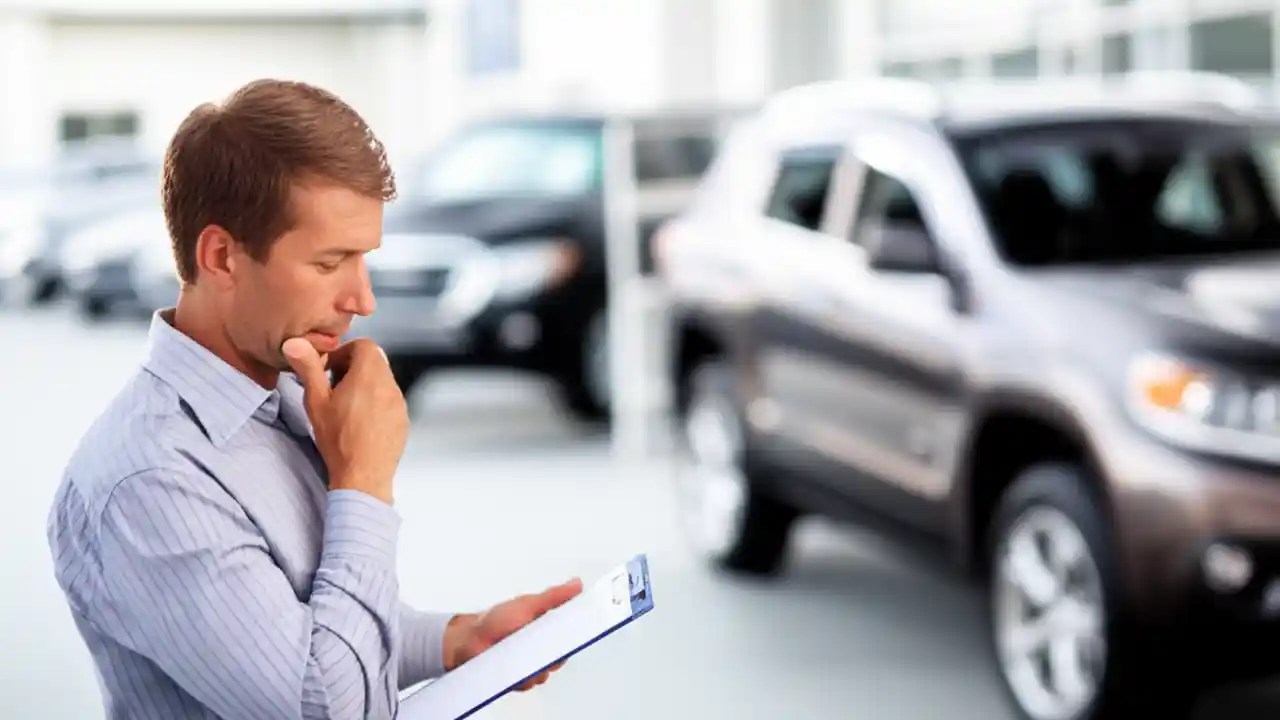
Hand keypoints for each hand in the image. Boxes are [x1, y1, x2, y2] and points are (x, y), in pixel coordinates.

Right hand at [282, 337, 406, 504]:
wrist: (363, 476)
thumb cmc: (339, 441)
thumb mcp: (316, 402)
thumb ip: (308, 369)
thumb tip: (295, 344)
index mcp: (369, 375)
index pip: (364, 345)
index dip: (345, 352)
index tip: (331, 369)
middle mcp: (389, 386)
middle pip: (374, 362)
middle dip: (353, 369)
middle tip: (335, 387)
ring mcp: (399, 403)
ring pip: (383, 381)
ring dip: (365, 386)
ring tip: (346, 407)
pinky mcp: (403, 419)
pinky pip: (390, 401)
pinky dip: (376, 403)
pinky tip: (360, 422)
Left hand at [445, 579, 583, 689]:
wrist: (468, 640)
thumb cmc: (495, 620)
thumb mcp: (527, 604)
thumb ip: (554, 597)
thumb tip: (577, 585)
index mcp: (546, 628)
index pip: (569, 637)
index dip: (572, 637)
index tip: (569, 635)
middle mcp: (540, 648)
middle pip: (559, 658)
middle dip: (552, 655)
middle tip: (538, 644)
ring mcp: (529, 665)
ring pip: (544, 673)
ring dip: (534, 666)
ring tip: (518, 653)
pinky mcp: (518, 680)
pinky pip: (529, 683)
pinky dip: (521, 677)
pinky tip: (512, 666)